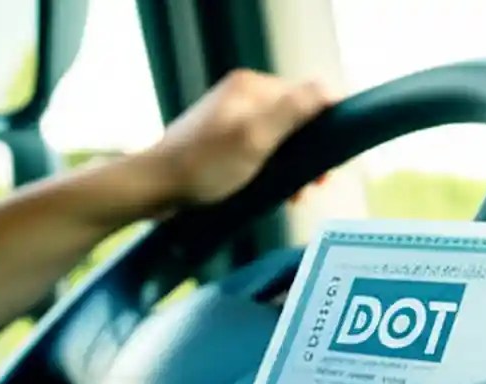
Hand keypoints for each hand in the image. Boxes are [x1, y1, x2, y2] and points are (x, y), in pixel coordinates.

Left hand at [143, 69, 331, 205]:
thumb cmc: (203, 165)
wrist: (156, 187)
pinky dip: (273, 169)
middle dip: (308, 153)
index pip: (305, 98)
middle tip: (315, 185)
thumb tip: (328, 89)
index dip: (323, 129)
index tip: (327, 165)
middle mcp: (242, 96)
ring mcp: (232, 118)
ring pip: (279, 138)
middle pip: (294, 119)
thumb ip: (293, 110)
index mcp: (251, 86)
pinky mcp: (224, 140)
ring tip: (296, 194)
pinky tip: (275, 190)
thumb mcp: (255, 137)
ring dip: (293, 166)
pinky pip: (261, 150)